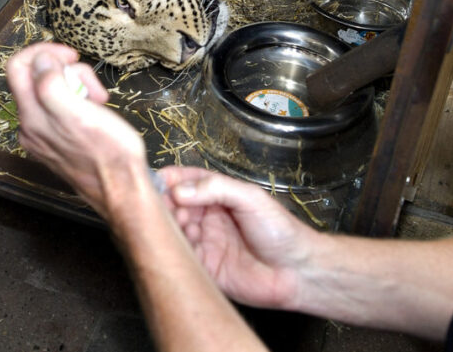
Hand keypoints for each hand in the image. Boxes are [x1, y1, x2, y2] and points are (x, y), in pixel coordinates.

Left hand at [6, 42, 151, 218]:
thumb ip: (51, 83)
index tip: (71, 55)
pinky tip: (96, 113)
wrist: (122, 188)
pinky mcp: (58, 141)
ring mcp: (43, 135)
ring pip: (53, 92)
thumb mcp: (79, 110)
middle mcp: (30, 125)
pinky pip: (62, 109)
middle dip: (67, 70)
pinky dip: (79, 103)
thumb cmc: (107, 151)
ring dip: (78, 86)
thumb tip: (42, 60)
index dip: (44, 51)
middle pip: (37, 77)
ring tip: (99, 101)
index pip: (17, 66)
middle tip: (91, 83)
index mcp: (31, 115)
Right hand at [160, 167, 318, 310]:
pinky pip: (182, 257)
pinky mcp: (204, 268)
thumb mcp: (250, 198)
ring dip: (171, 227)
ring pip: (174, 231)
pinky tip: (182, 245)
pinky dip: (176, 251)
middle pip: (173, 206)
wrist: (297, 271)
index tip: (155, 183)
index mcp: (217, 195)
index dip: (168, 181)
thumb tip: (180, 190)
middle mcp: (207, 217)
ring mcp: (204, 242)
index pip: (184, 182)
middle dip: (166, 205)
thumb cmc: (280, 230)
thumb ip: (215, 189)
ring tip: (180, 224)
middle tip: (166, 207)